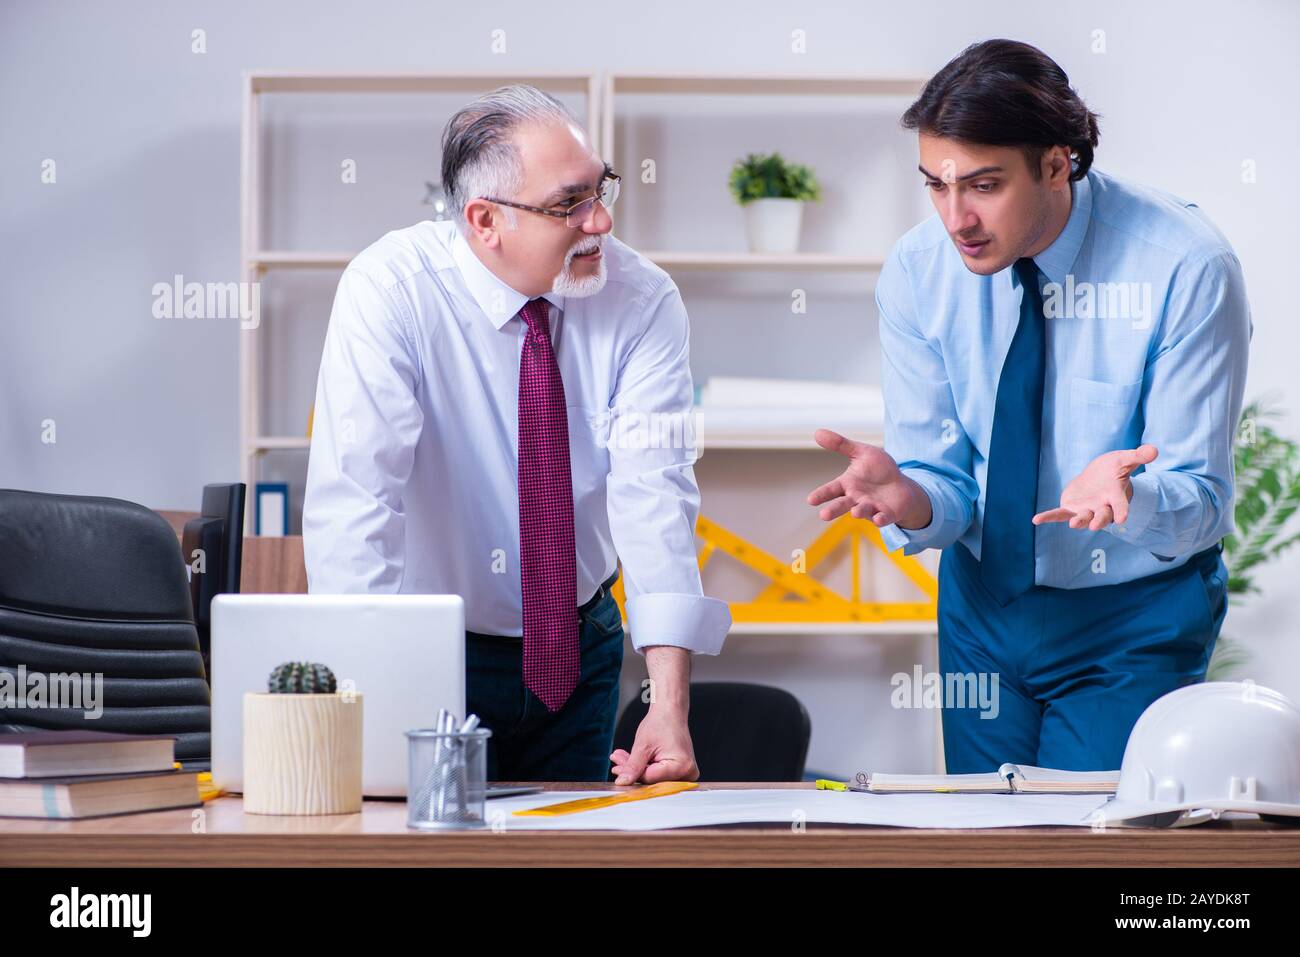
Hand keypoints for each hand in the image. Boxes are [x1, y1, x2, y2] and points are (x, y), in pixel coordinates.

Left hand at [609, 706, 698, 785]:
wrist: (671, 712)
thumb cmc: (661, 723)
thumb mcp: (642, 746)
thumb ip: (632, 767)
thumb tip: (622, 782)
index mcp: (681, 767)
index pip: (650, 778)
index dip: (631, 774)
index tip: (616, 768)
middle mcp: (688, 773)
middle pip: (652, 779)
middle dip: (632, 770)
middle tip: (617, 760)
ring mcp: (686, 773)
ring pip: (653, 777)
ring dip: (637, 768)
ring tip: (622, 756)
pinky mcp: (681, 771)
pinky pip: (659, 774)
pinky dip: (645, 766)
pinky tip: (633, 759)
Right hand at [806, 428, 931, 527]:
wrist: (901, 486)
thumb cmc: (879, 470)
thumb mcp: (862, 452)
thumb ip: (841, 444)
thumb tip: (817, 432)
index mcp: (847, 484)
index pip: (831, 490)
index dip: (821, 495)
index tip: (810, 500)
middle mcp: (856, 498)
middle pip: (842, 505)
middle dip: (833, 510)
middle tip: (823, 516)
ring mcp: (871, 507)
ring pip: (862, 511)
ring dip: (858, 512)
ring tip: (855, 512)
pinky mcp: (886, 513)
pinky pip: (882, 517)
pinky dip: (880, 519)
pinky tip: (878, 519)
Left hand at [1032, 444, 1157, 530]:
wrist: (1097, 477)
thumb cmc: (1113, 470)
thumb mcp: (1124, 460)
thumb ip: (1137, 456)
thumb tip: (1154, 450)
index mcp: (1115, 496)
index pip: (1121, 505)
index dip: (1122, 510)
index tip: (1124, 519)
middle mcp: (1101, 507)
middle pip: (1102, 516)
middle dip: (1099, 520)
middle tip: (1094, 525)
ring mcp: (1085, 509)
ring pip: (1082, 518)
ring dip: (1078, 521)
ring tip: (1074, 524)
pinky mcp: (1071, 509)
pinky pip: (1059, 514)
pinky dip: (1049, 517)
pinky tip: (1036, 520)